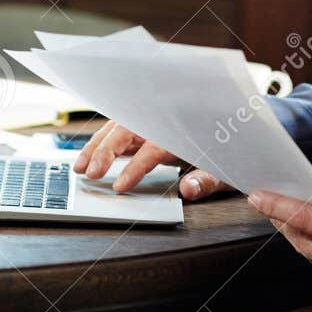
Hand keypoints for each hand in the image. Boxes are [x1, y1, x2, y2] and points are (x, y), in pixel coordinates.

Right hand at [72, 120, 231, 201]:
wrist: (232, 128)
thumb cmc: (226, 149)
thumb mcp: (224, 168)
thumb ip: (206, 180)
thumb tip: (189, 189)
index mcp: (181, 132)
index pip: (152, 149)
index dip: (134, 168)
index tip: (119, 186)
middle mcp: (162, 122)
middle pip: (127, 129)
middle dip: (105, 150)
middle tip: (90, 173)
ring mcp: (151, 121)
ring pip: (117, 127)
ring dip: (96, 145)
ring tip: (80, 167)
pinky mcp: (144, 125)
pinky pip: (118, 129)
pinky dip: (101, 142)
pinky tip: (88, 157)